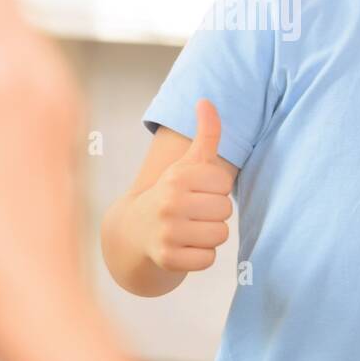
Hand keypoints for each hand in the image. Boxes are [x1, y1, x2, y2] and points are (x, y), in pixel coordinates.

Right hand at [134, 99, 234, 272]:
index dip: (215, 190)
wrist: (134, 231)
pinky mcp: (168, 259)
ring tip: (189, 229)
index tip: (196, 192)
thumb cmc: (170, 193)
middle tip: (192, 213)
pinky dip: (200, 256)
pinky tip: (184, 246)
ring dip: (209, 235)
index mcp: (177, 177)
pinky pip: (208, 260)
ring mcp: (167, 232)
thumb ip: (205, 134)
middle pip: (225, 212)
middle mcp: (170, 203)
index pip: (225, 185)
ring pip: (220, 236)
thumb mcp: (186, 163)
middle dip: (213, 214)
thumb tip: (206, 100)